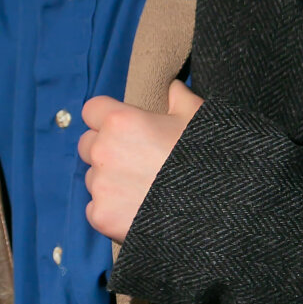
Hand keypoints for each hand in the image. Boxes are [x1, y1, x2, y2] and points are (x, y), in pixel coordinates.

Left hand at [78, 80, 203, 243]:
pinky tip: (137, 211)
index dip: (105, 118)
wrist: (216, 208)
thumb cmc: (207, 157)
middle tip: (133, 161)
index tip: (122, 128)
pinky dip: (111, 210)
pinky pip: (95, 208)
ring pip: (92, 178)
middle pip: (87, 144)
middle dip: (104, 150)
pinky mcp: (101, 216)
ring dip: (108, 181)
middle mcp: (103, 150)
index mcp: (120, 121)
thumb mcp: (197, 116)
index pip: (91, 110)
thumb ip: (178, 96)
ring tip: (140, 189)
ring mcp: (100, 185)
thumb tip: (172, 87)